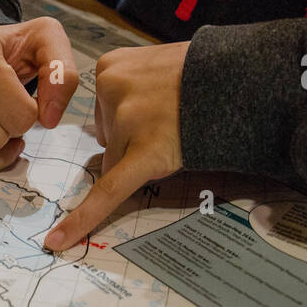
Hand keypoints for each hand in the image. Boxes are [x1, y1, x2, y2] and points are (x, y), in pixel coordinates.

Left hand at [43, 41, 187, 250]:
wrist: (246, 79)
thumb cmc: (204, 76)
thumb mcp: (154, 66)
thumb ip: (129, 90)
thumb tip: (112, 131)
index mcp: (110, 67)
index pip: (105, 112)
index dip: (132, 121)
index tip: (150, 117)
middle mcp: (112, 90)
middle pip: (109, 139)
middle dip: (135, 141)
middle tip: (173, 120)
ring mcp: (128, 121)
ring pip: (118, 161)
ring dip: (144, 158)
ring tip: (180, 132)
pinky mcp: (145, 153)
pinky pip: (108, 192)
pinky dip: (83, 219)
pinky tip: (59, 240)